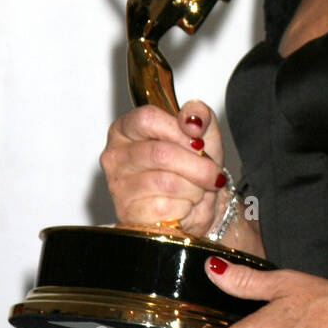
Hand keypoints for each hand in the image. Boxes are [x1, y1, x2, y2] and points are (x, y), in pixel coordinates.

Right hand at [100, 98, 225, 235]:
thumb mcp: (202, 132)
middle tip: (211, 172)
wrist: (197, 206)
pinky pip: (165, 208)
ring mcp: (118, 186)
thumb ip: (198, 114)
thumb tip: (191, 119)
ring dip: (194, 188)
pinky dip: (185, 207)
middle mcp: (116, 156)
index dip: (178, 130)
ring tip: (196, 189)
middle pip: (160, 153)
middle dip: (197, 166)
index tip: (199, 141)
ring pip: (167, 183)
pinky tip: (183, 204)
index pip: (147, 119)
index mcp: (126, 128)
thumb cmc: (192, 165)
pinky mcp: (127, 213)